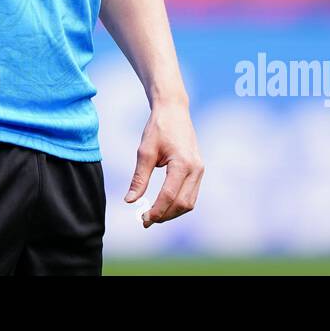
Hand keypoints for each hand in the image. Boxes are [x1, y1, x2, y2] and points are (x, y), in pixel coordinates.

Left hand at [125, 101, 202, 226]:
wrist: (174, 110)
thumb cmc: (158, 128)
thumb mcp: (144, 151)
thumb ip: (139, 178)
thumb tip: (130, 201)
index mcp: (183, 163)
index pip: (170, 195)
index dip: (156, 210)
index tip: (142, 219)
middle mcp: (196, 169)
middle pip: (182, 204)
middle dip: (164, 215)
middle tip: (145, 220)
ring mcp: (200, 170)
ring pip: (189, 202)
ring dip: (172, 212)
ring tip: (153, 215)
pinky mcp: (198, 170)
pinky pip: (191, 194)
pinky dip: (178, 203)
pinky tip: (163, 204)